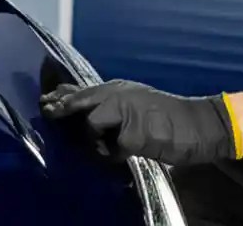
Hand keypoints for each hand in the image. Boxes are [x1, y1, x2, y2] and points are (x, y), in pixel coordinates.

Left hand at [40, 80, 240, 166]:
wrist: (198, 125)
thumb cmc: (165, 117)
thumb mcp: (134, 102)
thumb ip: (107, 104)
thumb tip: (75, 105)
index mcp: (118, 88)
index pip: (82, 89)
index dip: (61, 96)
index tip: (44, 101)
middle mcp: (118, 96)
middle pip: (80, 101)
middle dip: (62, 109)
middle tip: (47, 111)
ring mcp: (126, 113)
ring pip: (91, 125)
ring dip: (95, 139)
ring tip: (112, 144)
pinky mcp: (134, 135)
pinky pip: (111, 150)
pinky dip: (115, 155)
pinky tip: (127, 152)